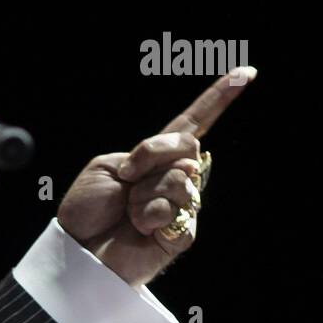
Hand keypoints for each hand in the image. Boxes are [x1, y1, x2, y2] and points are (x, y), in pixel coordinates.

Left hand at [57, 66, 255, 287]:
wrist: (77, 249)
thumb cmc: (87, 209)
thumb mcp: (107, 165)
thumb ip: (145, 155)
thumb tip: (184, 170)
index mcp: (154, 158)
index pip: (192, 123)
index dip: (217, 99)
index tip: (245, 73)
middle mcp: (174, 177)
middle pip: (187, 145)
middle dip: (149, 154)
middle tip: (126, 177)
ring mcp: (182, 203)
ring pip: (180, 178)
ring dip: (144, 192)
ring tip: (128, 212)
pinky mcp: (184, 230)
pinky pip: (175, 208)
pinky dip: (148, 215)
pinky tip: (140, 229)